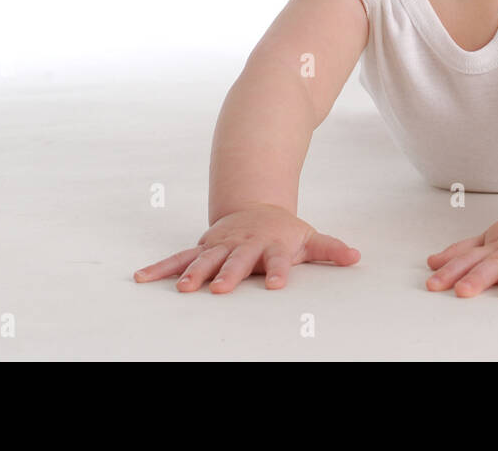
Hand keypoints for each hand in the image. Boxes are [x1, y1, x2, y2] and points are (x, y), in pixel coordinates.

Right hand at [133, 202, 359, 292]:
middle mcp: (243, 246)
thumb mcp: (309, 238)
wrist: (256, 208)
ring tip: (181, 289)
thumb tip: (356, 257)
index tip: (277, 284)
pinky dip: (160, 268)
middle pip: (236, 262)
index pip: (277, 261)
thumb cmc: (284, 231)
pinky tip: (141, 278)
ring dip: (193, 274)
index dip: (278, 271)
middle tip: (220, 289)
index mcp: (271, 246)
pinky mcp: (202, 248)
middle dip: (228, 274)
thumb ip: (330, 249)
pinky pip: (178, 259)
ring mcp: (220, 246)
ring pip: (204, 260)